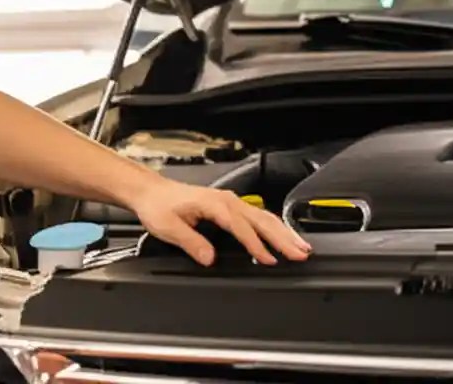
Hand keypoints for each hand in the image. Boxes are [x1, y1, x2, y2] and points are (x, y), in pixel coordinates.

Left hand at [130, 180, 311, 265]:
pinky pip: (257, 217)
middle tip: (301, 254)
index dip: (255, 245)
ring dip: (283, 233)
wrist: (151, 192)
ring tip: (301, 248)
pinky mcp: (230, 206)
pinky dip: (273, 228)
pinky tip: (283, 237)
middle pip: (261, 220)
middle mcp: (226, 200)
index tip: (268, 259)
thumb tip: (209, 257)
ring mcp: (230, 202)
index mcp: (214, 204)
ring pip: (263, 217)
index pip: (241, 227)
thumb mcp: (168, 226)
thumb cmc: (158, 206)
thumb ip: (190, 241)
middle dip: (282, 238)